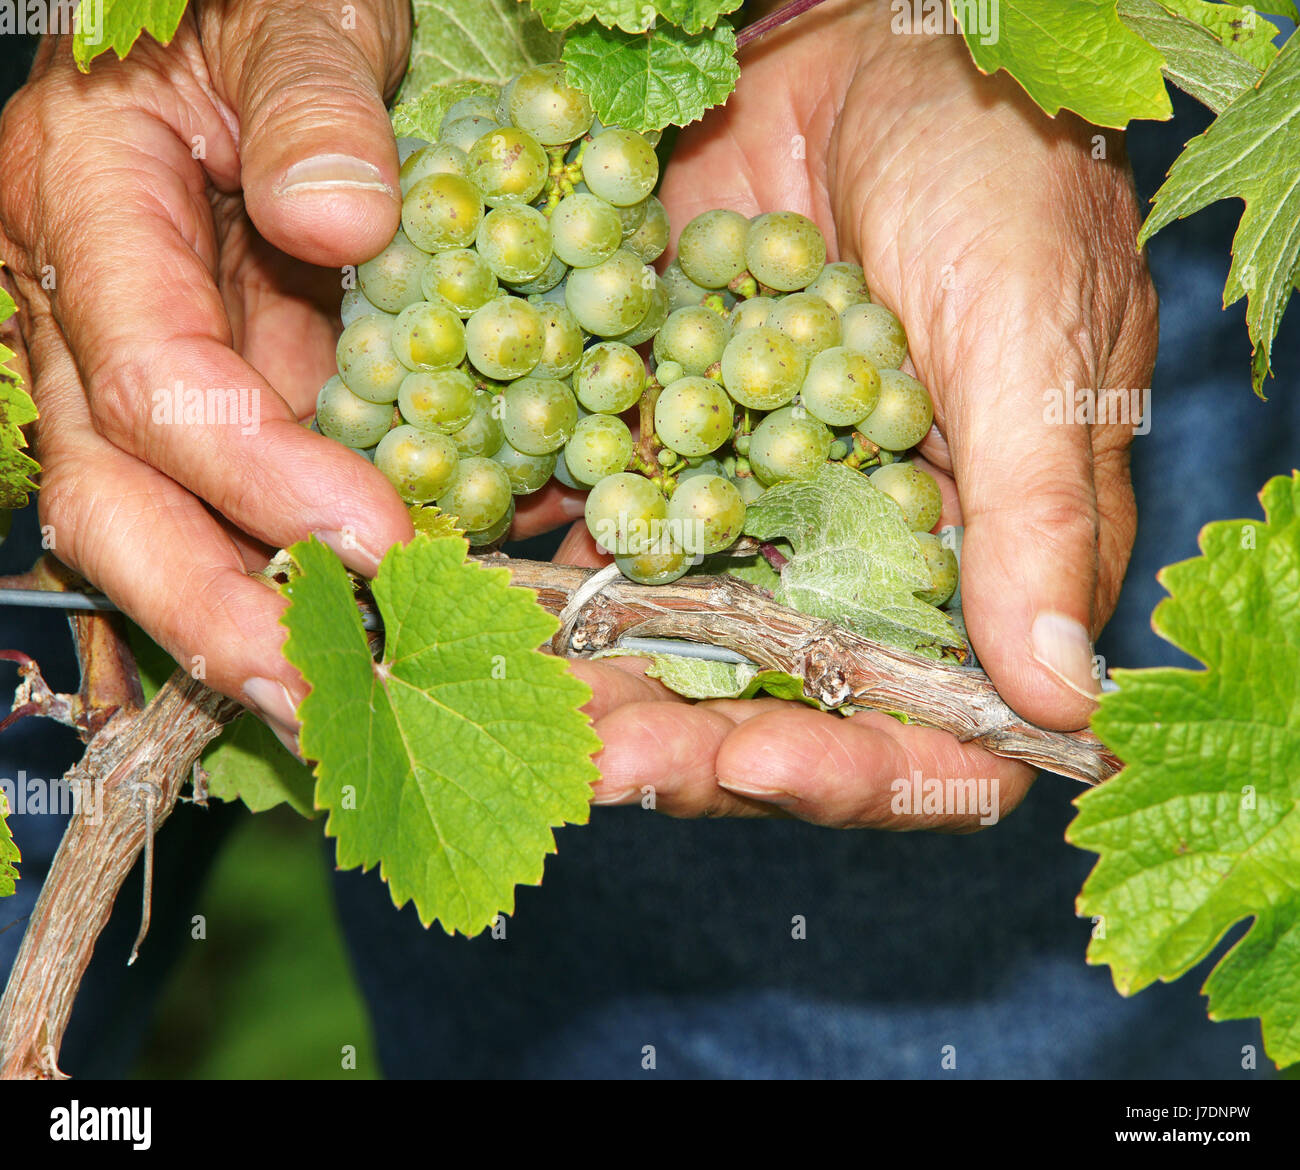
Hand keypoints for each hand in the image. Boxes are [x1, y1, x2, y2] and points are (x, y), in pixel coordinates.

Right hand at [0, 1, 426, 746]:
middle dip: (212, 612)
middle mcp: (74, 306)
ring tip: (328, 712)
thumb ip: (313, 102)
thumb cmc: (263, 0)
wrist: (241, 20)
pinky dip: (256, 588)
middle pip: (106, 496)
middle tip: (325, 703)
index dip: (264, 478)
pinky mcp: (182, 397)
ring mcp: (117, 365)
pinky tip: (323, 655)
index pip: (154, 381)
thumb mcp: (298, 14)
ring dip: (230, 631)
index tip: (380, 545)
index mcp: (82, 201)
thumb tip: (340, 224)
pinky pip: (199, 511)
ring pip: (138, 527)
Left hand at [573, 1, 1157, 827]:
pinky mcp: (665, 446)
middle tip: (602, 766)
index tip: (767, 764)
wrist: (879, 49)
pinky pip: (604, 536)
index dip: (857, 773)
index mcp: (973, 570)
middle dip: (693, 747)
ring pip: (674, 645)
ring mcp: (750, 516)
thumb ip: (1036, 523)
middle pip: (778, 707)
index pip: (932, 733)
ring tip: (529, 710)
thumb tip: (1062, 704)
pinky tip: (483, 598)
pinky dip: (548, 577)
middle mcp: (853, 568)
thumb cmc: (1000, 183)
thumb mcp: (1030, 345)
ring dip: (602, 687)